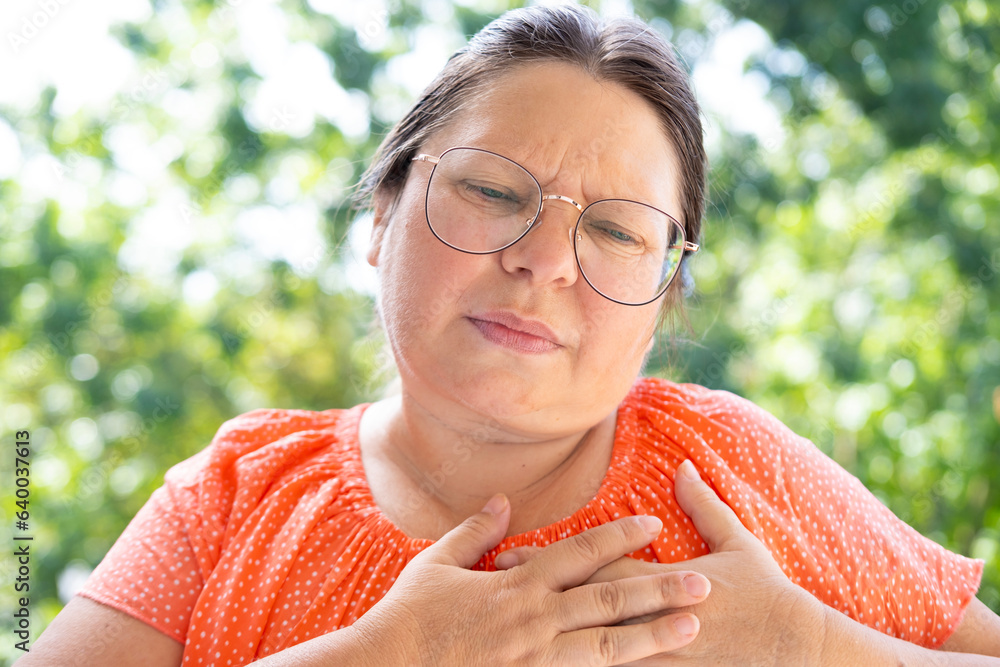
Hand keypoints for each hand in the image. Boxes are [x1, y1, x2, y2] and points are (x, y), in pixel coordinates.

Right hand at [351, 494, 711, 665]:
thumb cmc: (409, 617)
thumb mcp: (437, 562)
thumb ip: (476, 530)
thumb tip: (504, 501)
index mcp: (516, 583)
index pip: (579, 552)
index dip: (618, 535)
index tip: (650, 523)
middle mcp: (534, 619)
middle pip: (609, 599)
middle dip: (659, 588)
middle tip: (703, 582)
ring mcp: (536, 659)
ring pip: (608, 646)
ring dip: (654, 635)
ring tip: (690, 627)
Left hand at [496, 461, 827, 665]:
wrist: (796, 648)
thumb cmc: (766, 591)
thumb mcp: (737, 542)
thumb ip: (704, 505)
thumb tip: (682, 468)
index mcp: (663, 581)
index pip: (594, 569)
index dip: (549, 563)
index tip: (508, 555)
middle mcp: (653, 617)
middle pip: (582, 607)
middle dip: (535, 598)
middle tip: (490, 590)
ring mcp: (659, 652)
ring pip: (592, 647)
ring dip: (550, 637)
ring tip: (506, 634)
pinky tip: (552, 666)